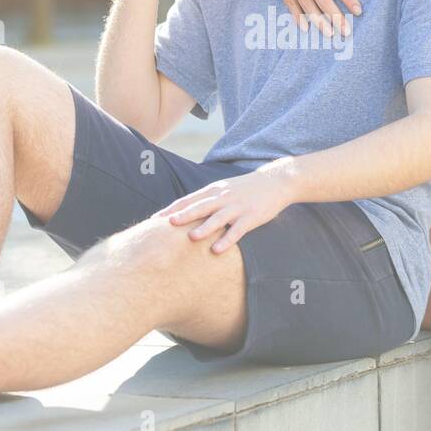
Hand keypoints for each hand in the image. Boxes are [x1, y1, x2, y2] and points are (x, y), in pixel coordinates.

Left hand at [154, 162, 298, 253]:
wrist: (275, 181)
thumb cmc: (245, 188)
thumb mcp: (223, 188)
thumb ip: (206, 199)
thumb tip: (183, 211)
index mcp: (214, 190)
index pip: (189, 199)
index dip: (172, 208)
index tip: (155, 218)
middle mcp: (223, 197)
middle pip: (200, 206)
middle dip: (183, 215)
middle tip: (166, 224)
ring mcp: (237, 207)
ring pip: (218, 218)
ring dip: (205, 227)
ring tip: (191, 237)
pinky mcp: (251, 217)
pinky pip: (237, 230)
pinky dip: (227, 240)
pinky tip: (218, 250)